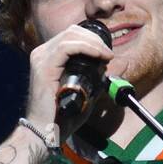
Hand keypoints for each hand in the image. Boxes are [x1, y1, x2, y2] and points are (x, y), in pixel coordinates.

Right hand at [24, 23, 114, 141]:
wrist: (46, 132)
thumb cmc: (63, 116)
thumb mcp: (88, 92)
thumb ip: (101, 78)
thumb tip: (122, 64)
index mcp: (49, 57)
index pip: (72, 35)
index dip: (93, 39)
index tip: (108, 54)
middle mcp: (42, 53)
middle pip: (72, 31)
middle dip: (95, 39)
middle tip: (109, 54)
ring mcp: (41, 58)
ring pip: (70, 36)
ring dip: (93, 43)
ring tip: (107, 55)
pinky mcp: (43, 66)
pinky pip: (66, 47)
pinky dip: (86, 48)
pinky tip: (98, 55)